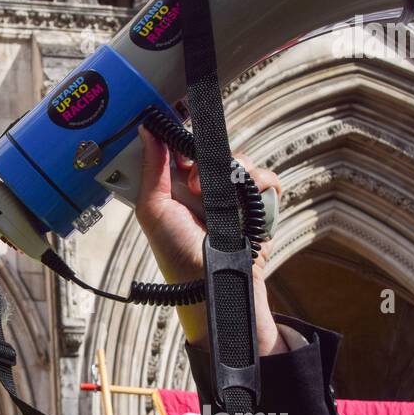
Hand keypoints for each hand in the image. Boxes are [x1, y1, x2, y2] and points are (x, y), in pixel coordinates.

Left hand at [133, 124, 287, 355]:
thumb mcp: (153, 211)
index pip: (182, 147)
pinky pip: (267, 179)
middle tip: (196, 182)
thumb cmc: (176, 254)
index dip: (182, 138)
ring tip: (220, 200)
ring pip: (241, 160)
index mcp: (176, 186)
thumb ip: (151, 170)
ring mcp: (233, 196)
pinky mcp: (258, 206)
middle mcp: (205, 187)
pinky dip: (261, 185)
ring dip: (233, 173)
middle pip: (214, 149)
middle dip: (207, 158)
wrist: (213, 284)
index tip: (181, 133)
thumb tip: (146, 130)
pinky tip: (249, 203)